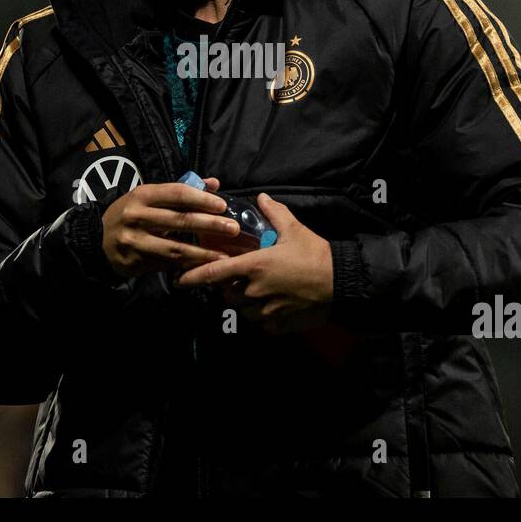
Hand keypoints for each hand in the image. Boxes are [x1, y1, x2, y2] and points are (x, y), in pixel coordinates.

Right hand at [101, 177, 240, 277]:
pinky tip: (203, 268)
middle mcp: (137, 216)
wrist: (97, 239)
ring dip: (202, 253)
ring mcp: (134, 240)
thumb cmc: (131, 213)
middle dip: (209, 225)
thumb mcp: (149, 196)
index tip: (222, 205)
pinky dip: (186, 267)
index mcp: (142, 195)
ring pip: (174, 248)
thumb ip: (181, 190)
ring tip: (224, 256)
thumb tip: (214, 184)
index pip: (176, 193)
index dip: (201, 199)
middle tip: (233, 229)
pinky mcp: (134, 261)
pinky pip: (166, 265)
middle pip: (179, 220)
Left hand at [176, 193, 333, 333]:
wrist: (342, 282)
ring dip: (247, 302)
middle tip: (244, 276)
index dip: (192, 277)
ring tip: (261, 290)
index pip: (213, 273)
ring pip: (244, 310)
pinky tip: (276, 304)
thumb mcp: (294, 229)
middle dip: (232, 287)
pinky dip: (265, 316)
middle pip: (228, 293)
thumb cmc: (315, 254)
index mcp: (254, 267)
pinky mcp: (279, 324)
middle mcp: (255, 291)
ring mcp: (266, 311)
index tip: (179, 280)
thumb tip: (262, 197)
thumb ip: (274, 213)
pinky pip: (263, 323)